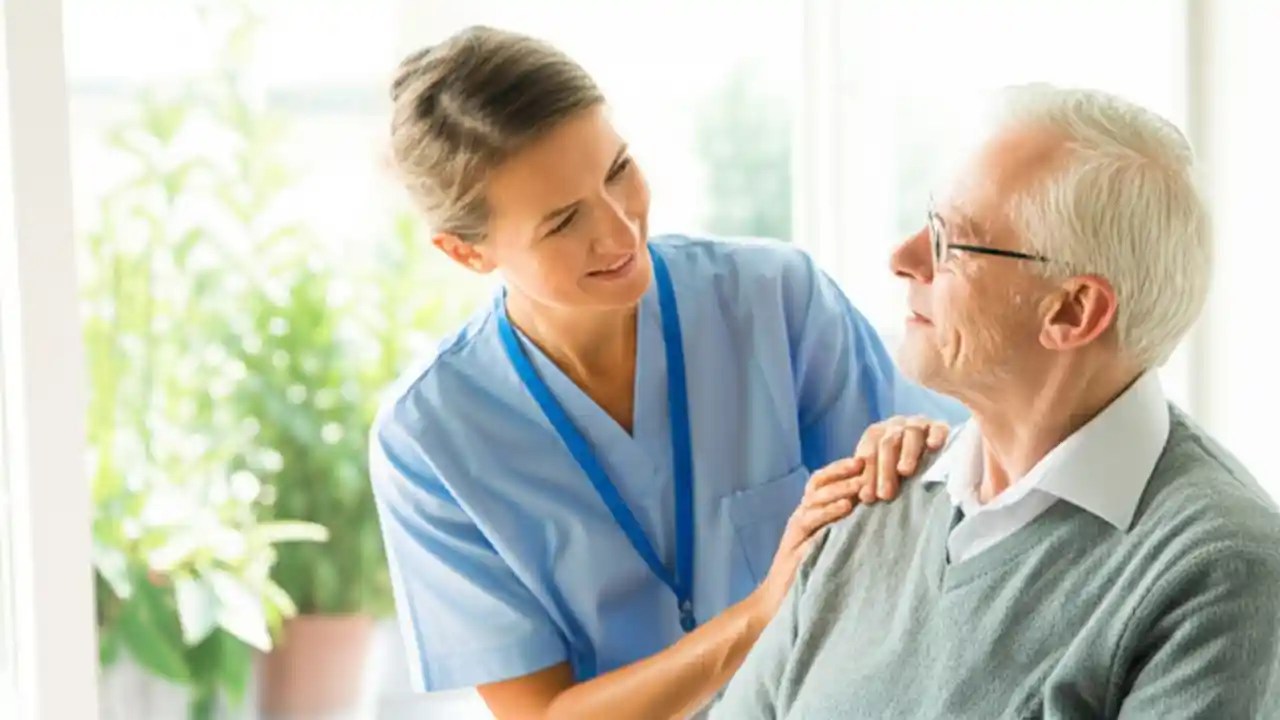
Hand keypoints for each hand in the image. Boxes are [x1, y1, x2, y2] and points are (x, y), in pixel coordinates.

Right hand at [752, 455, 866, 616]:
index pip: (821, 480)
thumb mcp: (827, 543)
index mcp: (807, 513)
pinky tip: (846, 510)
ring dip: (837, 491)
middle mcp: (799, 518)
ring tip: (859, 487)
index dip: (840, 467)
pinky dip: (828, 515)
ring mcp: (795, 534)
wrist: (778, 603)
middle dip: (842, 473)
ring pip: (813, 502)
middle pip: (817, 485)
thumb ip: (841, 525)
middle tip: (865, 465)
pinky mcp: (794, 551)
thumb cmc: (811, 573)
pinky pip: (810, 527)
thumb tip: (872, 506)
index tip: (865, 458)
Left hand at [850, 415, 948, 504]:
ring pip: (910, 433)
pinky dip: (935, 435)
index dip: (867, 474)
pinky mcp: (940, 426)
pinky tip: (933, 446)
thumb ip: (867, 483)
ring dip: (907, 453)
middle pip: (888, 443)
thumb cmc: (898, 470)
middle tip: (885, 494)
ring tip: (904, 472)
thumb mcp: (879, 474)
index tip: (867, 498)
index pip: (869, 450)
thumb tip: (855, 500)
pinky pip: (937, 428)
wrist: (932, 451)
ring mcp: (918, 424)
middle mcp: (896, 425)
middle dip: (884, 469)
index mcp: (878, 434)